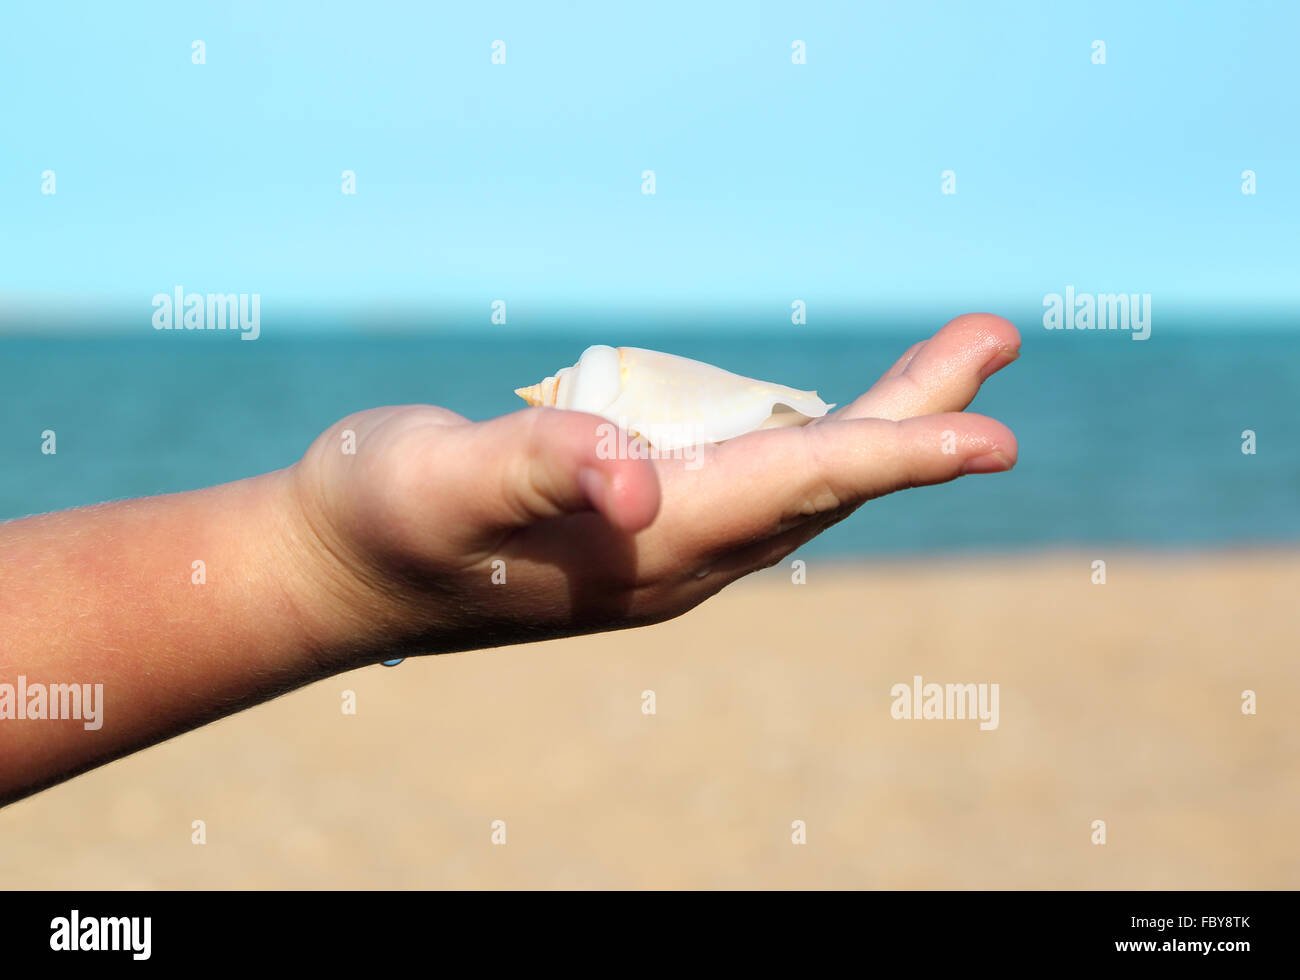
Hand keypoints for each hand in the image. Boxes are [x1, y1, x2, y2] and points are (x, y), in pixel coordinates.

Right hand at [286, 313, 1019, 664]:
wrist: (338, 574)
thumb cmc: (378, 520)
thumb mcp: (438, 483)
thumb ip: (532, 471)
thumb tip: (631, 479)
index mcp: (644, 546)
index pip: (796, 491)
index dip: (897, 457)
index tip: (994, 437)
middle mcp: (674, 556)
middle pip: (824, 482)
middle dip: (917, 417)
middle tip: (995, 338)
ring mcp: (660, 547)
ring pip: (799, 481)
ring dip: (881, 424)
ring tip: (951, 366)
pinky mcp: (637, 528)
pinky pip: (756, 482)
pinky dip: (815, 440)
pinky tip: (833, 420)